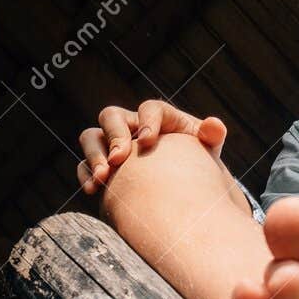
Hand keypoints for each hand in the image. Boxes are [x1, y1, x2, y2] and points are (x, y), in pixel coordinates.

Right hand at [77, 99, 226, 194]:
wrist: (181, 187)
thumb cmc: (195, 162)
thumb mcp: (207, 149)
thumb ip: (212, 136)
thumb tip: (214, 126)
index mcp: (158, 117)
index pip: (149, 108)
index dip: (146, 121)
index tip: (148, 141)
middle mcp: (131, 125)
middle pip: (111, 116)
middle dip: (114, 136)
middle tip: (119, 159)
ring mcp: (112, 145)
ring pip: (91, 137)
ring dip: (94, 155)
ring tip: (103, 177)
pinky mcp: (102, 167)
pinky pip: (83, 165)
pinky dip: (85, 176)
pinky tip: (93, 190)